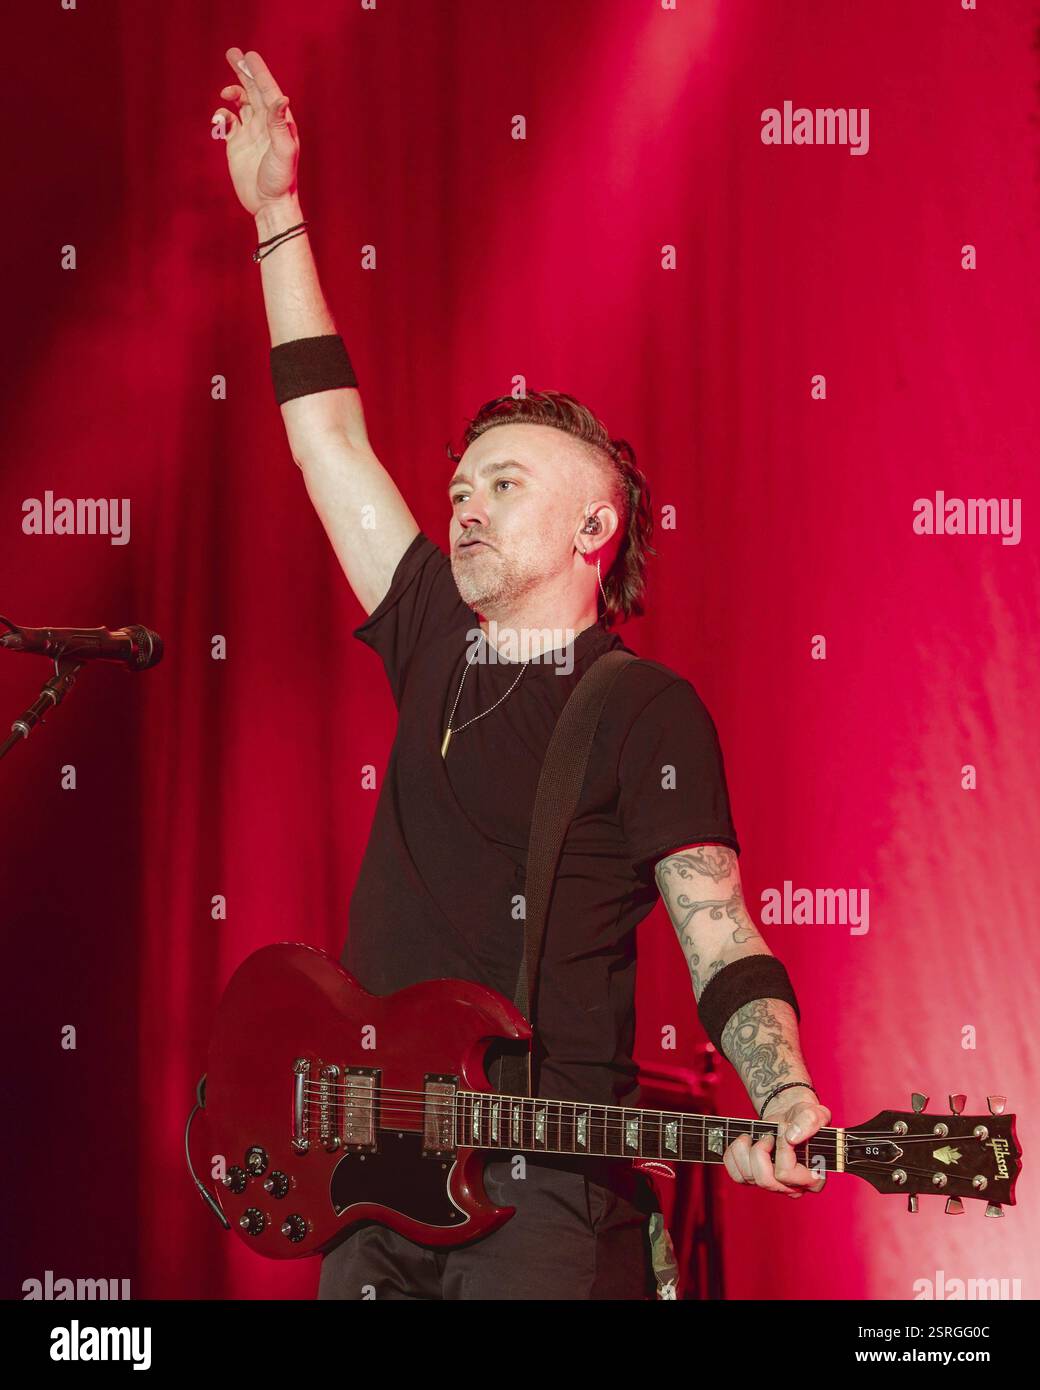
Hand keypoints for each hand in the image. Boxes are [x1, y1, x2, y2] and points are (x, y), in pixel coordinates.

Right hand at [212, 47, 298, 216]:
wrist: (268, 204)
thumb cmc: (281, 180)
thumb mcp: (283, 150)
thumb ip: (279, 123)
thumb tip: (281, 97)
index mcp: (280, 123)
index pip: (268, 91)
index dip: (258, 73)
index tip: (248, 56)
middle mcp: (266, 124)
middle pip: (253, 91)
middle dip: (243, 72)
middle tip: (233, 53)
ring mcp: (251, 133)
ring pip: (240, 104)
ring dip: (232, 93)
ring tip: (225, 94)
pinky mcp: (237, 144)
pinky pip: (228, 122)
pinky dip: (222, 117)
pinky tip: (220, 121)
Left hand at [722, 1088, 831, 1197]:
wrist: (790, 1116)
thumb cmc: (805, 1117)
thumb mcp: (816, 1113)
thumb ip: (811, 1121)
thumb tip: (791, 1137)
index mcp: (814, 1179)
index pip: (787, 1174)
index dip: (782, 1150)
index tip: (784, 1130)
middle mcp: (793, 1187)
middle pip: (766, 1180)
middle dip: (760, 1151)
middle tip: (768, 1134)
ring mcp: (774, 1185)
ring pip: (749, 1178)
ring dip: (744, 1152)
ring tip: (753, 1136)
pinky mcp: (756, 1178)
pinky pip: (736, 1175)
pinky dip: (732, 1156)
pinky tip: (741, 1142)